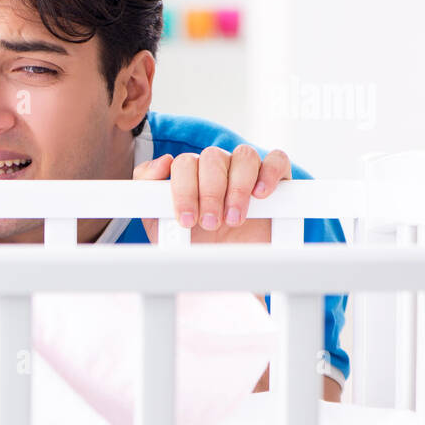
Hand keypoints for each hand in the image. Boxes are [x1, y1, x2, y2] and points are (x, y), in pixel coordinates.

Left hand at [134, 144, 291, 243]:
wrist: (224, 268)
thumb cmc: (191, 243)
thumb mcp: (159, 222)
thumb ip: (148, 190)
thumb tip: (162, 163)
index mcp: (189, 172)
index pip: (184, 163)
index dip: (184, 190)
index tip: (187, 220)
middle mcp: (217, 167)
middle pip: (212, 157)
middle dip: (210, 193)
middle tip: (211, 223)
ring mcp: (246, 170)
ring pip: (244, 156)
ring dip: (238, 188)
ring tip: (234, 218)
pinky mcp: (275, 178)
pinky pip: (277, 160)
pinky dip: (269, 173)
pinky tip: (260, 195)